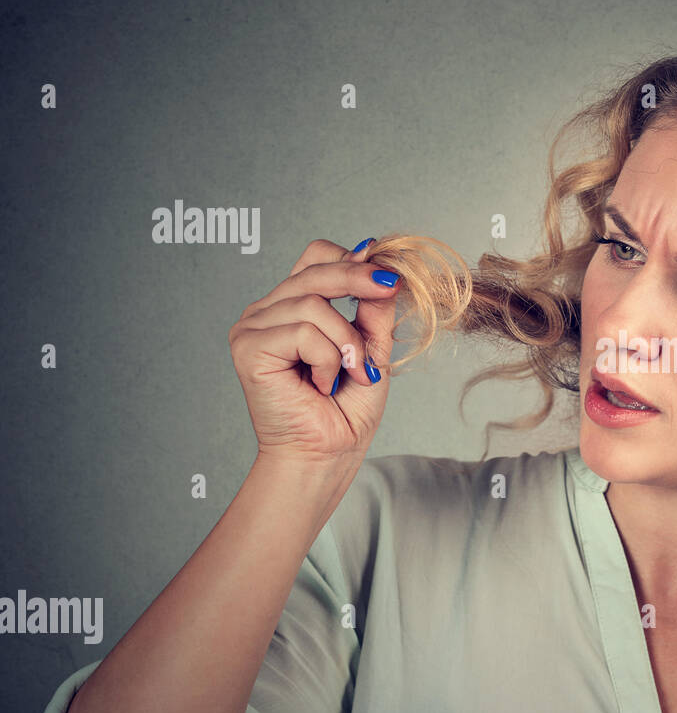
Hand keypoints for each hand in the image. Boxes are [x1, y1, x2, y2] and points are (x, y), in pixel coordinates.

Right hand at [228, 238, 400, 466]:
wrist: (326, 455)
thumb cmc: (345, 411)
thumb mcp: (370, 350)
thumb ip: (373, 311)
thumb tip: (386, 271)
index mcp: (294, 306)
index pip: (316, 257)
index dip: (351, 259)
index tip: (386, 276)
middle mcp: (268, 311)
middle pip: (316, 270)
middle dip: (359, 279)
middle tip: (392, 289)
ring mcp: (253, 327)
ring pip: (314, 305)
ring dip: (345, 343)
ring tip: (349, 373)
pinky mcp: (248, 346)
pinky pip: (303, 332)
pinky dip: (327, 360)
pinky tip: (320, 384)